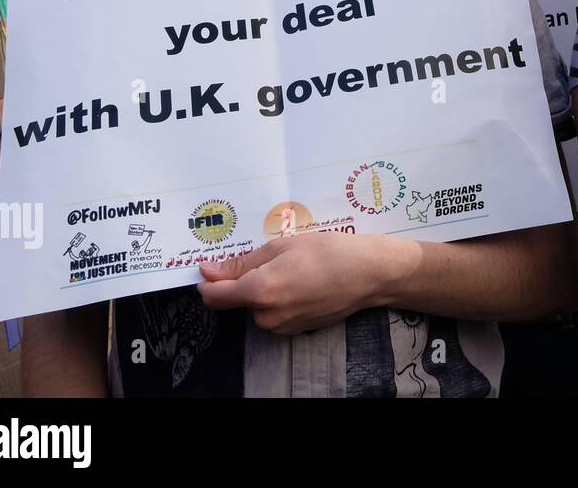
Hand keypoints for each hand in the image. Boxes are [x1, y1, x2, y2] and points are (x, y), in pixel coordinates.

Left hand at [196, 231, 414, 333]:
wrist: (369, 274)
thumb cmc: (328, 251)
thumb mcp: (282, 246)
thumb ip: (242, 263)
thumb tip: (208, 271)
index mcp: (259, 290)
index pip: (214, 296)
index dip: (208, 281)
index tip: (211, 266)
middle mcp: (266, 315)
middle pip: (237, 300)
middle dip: (246, 281)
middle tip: (273, 258)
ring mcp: (281, 327)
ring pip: (256, 307)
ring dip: (265, 290)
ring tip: (294, 269)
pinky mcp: (295, 331)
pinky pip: (275, 314)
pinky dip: (281, 299)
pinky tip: (304, 284)